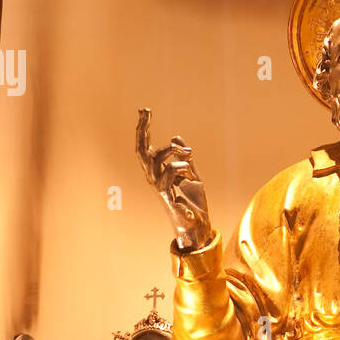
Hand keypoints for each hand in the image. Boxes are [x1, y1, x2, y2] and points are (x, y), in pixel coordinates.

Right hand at [136, 108, 211, 249]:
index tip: (144, 110)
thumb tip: (177, 137)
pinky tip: (193, 180)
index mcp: (160, 173)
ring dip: (179, 158)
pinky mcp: (170, 202)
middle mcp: (156, 180)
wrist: (197, 229)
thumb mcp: (192, 176)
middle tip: (146, 112)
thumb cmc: (193, 204)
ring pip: (163, 164)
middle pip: (143, 153)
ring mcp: (162, 191)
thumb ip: (184, 158)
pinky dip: (185, 174)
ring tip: (191, 158)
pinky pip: (172, 181)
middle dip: (143, 132)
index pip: (147, 148)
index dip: (144, 129)